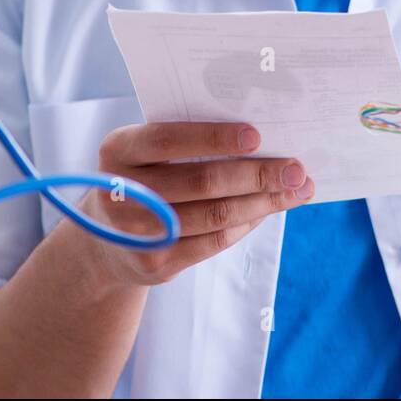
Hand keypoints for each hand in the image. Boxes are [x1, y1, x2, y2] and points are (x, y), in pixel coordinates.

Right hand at [75, 121, 313, 288]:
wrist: (105, 238)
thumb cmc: (144, 176)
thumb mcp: (147, 151)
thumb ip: (186, 140)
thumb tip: (260, 138)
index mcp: (119, 149)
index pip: (169, 139)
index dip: (214, 138)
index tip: (258, 136)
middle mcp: (121, 191)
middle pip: (202, 181)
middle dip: (257, 174)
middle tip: (296, 168)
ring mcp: (137, 232)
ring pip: (215, 215)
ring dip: (263, 202)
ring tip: (296, 191)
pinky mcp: (155, 264)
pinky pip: (213, 242)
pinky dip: (246, 223)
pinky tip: (267, 210)